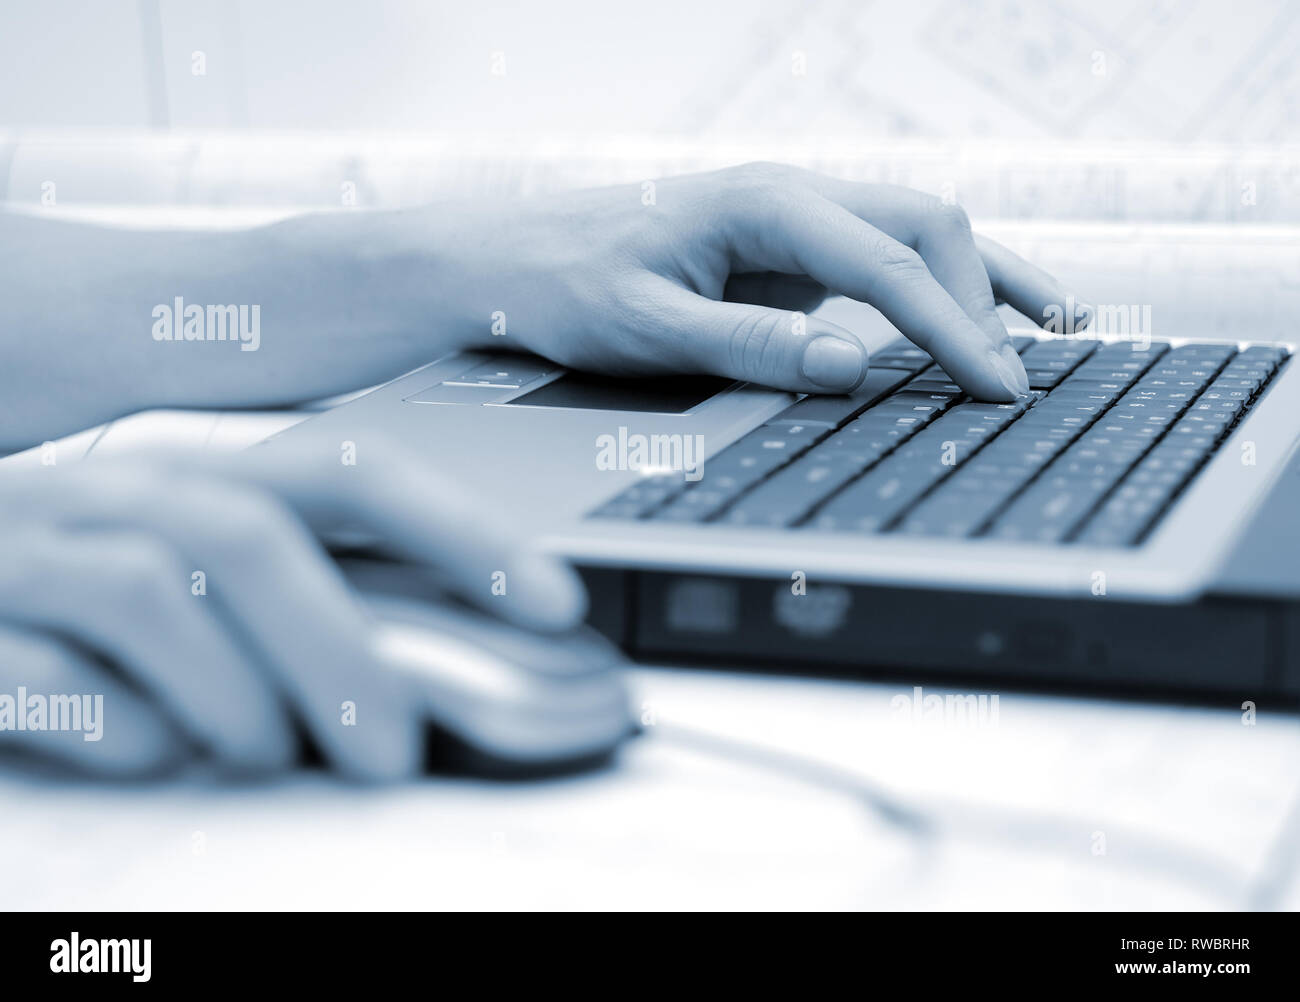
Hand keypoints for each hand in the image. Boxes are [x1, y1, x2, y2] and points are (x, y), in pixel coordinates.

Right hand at [0, 438, 586, 779]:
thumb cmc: (82, 580)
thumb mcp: (197, 568)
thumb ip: (299, 597)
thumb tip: (428, 667)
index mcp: (201, 471)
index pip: (353, 470)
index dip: (462, 531)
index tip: (555, 601)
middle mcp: (122, 491)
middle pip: (252, 534)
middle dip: (338, 647)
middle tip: (391, 749)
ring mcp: (35, 547)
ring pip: (152, 591)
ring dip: (235, 691)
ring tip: (268, 753)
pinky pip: (47, 670)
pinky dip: (120, 723)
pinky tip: (153, 752)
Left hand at [422, 162, 1085, 399]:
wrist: (513, 260)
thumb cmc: (567, 286)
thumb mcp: (648, 329)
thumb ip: (749, 347)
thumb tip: (852, 365)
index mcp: (764, 203)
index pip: (889, 264)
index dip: (952, 328)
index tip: (995, 386)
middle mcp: (792, 195)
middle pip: (928, 227)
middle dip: (979, 303)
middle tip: (1008, 385)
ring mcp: (795, 219)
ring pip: (922, 230)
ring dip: (986, 278)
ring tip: (1057, 328)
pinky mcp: (791, 251)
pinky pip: (887, 258)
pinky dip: (945, 282)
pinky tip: (987, 307)